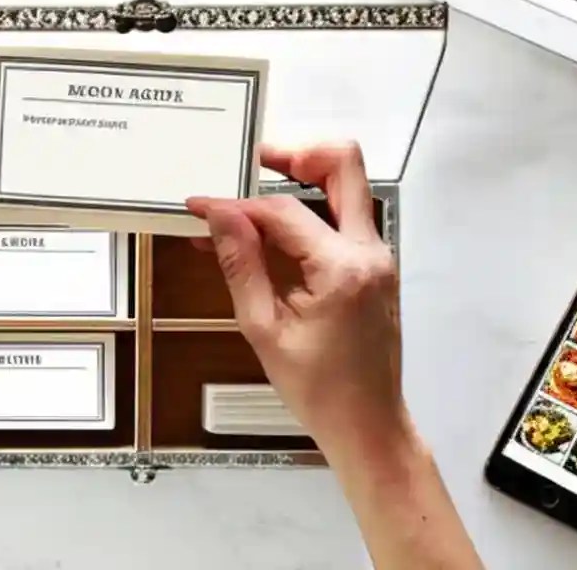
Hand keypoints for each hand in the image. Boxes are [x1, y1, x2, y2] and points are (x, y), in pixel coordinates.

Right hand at [187, 142, 410, 463]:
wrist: (369, 424)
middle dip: (294, 153)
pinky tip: (266, 232)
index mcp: (343, 269)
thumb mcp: (264, 330)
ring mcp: (377, 256)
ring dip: (299, 180)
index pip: (282, 211)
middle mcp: (370, 251)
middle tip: (250, 159)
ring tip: (249, 194)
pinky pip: (340, 220)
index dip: (235, 203)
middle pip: (343, 165)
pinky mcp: (373, 266)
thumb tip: (218, 216)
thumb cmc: (319, 390)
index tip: (199, 204)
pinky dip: (305, 213)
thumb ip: (241, 266)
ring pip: (345, 187)